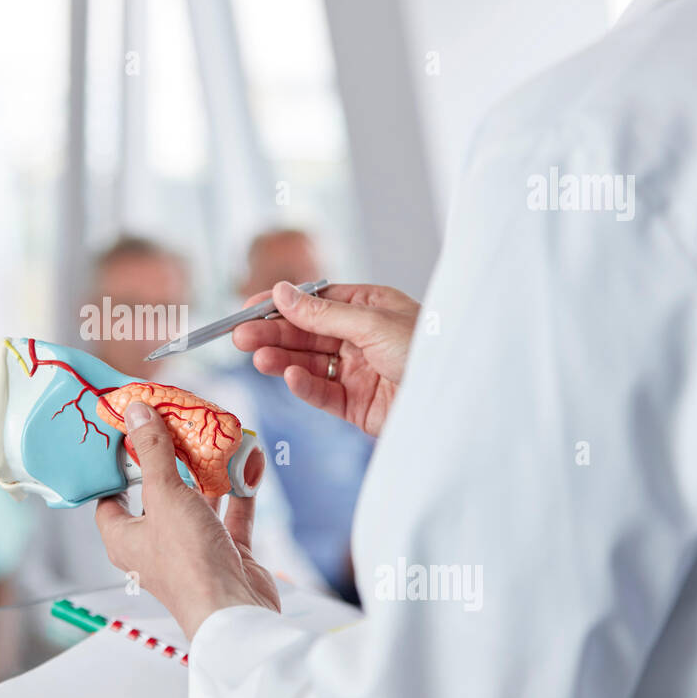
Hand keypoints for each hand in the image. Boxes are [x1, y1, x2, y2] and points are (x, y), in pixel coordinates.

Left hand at [95, 402, 279, 639]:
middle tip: (180, 425)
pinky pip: (232, 513)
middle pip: (159, 493)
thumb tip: (136, 412)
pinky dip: (240, 488)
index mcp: (125, 538)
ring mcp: (192, 548)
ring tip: (220, 438)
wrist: (235, 610)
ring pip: (199, 500)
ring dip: (212, 471)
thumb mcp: (164, 495)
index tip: (129, 434)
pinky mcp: (226, 552)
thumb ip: (152, 452)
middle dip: (173, 460)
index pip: (111, 497)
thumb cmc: (187, 559)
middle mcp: (155, 543)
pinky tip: (250, 461)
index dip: (116, 466)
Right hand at [232, 281, 419, 437]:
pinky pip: (323, 392)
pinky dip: (305, 386)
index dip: (280, 305)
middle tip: (240, 337)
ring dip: (282, 359)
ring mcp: (358, 372)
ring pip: (309, 363)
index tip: (247, 309)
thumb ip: (322, 314)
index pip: (315, 302)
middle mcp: (361, 338)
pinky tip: (291, 378)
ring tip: (258, 358)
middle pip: (306, 333)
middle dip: (272, 333)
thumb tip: (282, 292)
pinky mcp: (357, 405)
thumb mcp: (372, 324)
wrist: (456, 404)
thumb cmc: (428, 353)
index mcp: (369, 308)